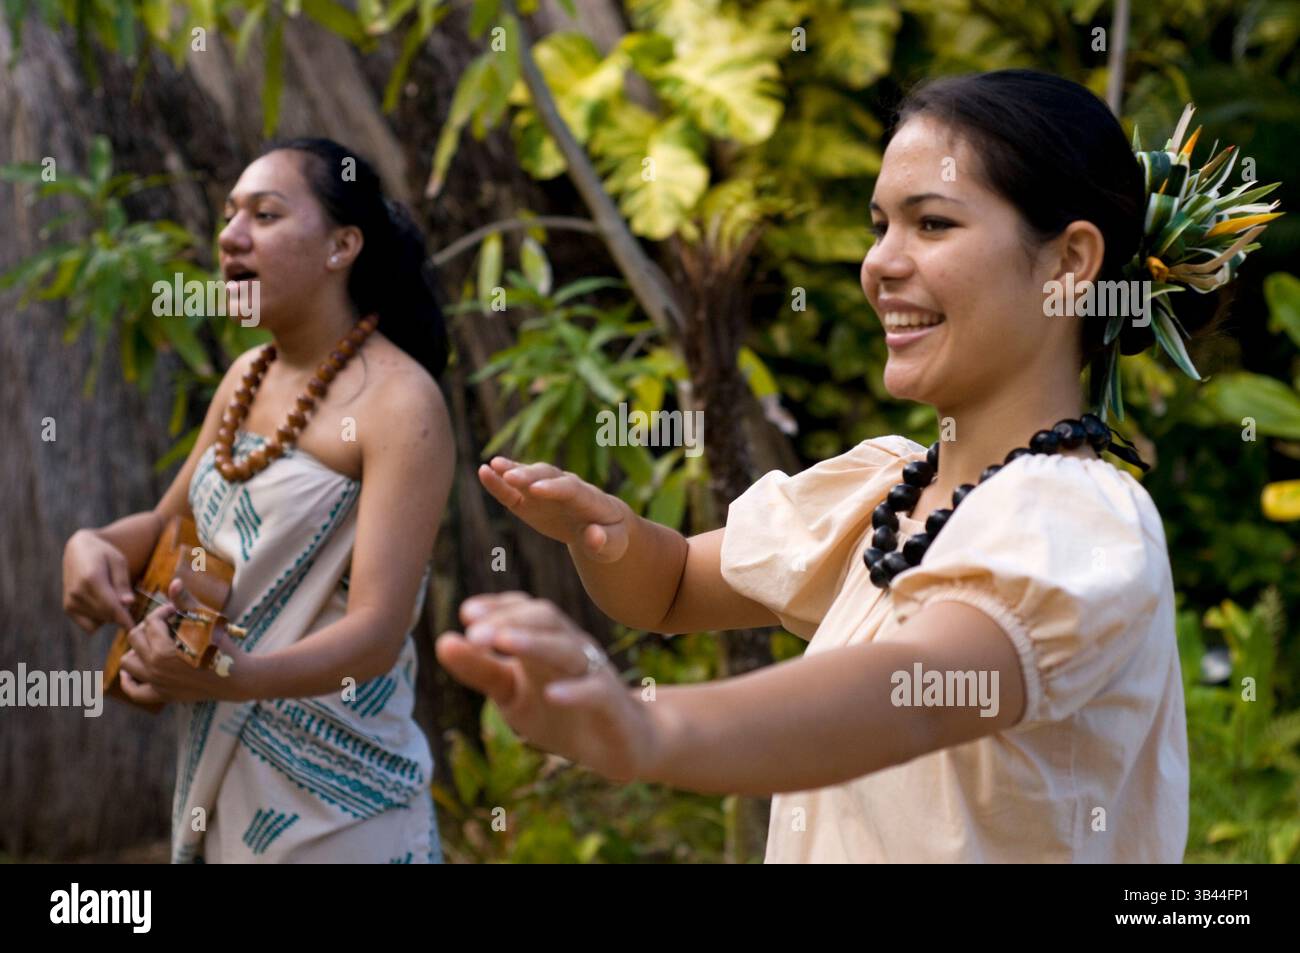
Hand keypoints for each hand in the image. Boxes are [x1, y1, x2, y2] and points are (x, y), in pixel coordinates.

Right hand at [62, 529, 134, 631]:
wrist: (78, 550)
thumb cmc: (103, 555)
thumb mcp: (119, 562)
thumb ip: (123, 583)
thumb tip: (128, 603)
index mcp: (91, 579)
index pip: (111, 607)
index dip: (125, 619)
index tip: (134, 628)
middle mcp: (77, 592)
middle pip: (107, 615)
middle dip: (121, 613)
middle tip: (125, 599)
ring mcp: (70, 602)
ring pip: (99, 622)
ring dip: (109, 616)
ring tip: (111, 597)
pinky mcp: (68, 608)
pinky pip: (89, 626)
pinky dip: (98, 620)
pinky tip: (102, 605)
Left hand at [117, 578, 249, 705]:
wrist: (236, 678)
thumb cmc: (223, 647)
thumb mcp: (206, 622)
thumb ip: (186, 602)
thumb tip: (174, 582)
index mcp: (163, 649)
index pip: (151, 621)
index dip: (163, 611)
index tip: (176, 611)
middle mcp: (154, 667)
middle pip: (135, 638)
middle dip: (148, 627)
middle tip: (166, 625)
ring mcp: (157, 683)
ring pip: (128, 662)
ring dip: (135, 649)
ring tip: (150, 643)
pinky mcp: (162, 695)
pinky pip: (134, 691)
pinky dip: (127, 681)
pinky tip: (130, 671)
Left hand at [435, 592, 658, 781]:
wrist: (625, 745)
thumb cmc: (563, 712)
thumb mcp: (514, 694)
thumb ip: (481, 670)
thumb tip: (442, 641)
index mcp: (547, 641)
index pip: (525, 610)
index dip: (499, 607)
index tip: (466, 613)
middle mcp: (572, 648)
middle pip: (546, 620)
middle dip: (509, 621)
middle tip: (474, 633)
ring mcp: (595, 673)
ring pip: (567, 649)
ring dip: (535, 643)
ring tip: (503, 644)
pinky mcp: (613, 705)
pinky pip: (596, 691)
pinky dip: (574, 691)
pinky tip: (551, 695)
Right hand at [477, 457, 630, 562]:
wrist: (602, 527)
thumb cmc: (611, 537)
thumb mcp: (614, 545)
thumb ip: (605, 541)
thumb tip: (593, 537)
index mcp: (590, 499)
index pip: (571, 490)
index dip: (554, 489)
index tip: (536, 490)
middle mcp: (567, 487)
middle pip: (548, 477)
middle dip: (529, 477)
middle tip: (510, 476)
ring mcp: (547, 491)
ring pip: (530, 477)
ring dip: (512, 471)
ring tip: (492, 466)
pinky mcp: (531, 500)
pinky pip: (514, 491)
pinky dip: (499, 482)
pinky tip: (484, 472)